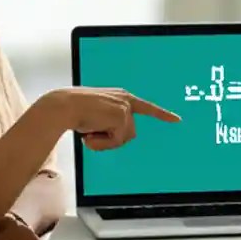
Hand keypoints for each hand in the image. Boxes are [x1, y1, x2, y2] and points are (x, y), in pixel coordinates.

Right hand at [41, 87, 181, 150]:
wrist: (63, 105)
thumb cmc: (75, 110)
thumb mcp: (97, 115)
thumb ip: (111, 122)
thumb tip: (120, 137)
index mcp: (122, 97)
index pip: (147, 107)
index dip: (163, 114)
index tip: (177, 119)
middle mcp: (126, 100)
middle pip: (130, 133)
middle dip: (112, 139)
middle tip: (93, 132)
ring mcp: (125, 107)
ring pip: (123, 138)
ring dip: (105, 141)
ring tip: (90, 130)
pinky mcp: (121, 116)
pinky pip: (116, 140)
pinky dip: (102, 142)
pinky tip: (90, 133)